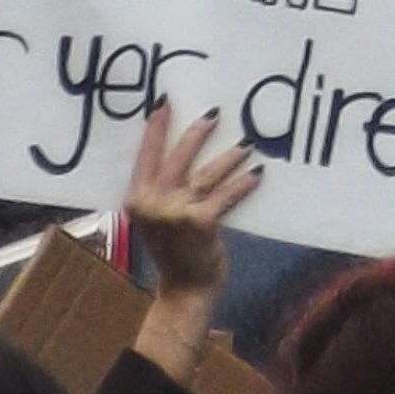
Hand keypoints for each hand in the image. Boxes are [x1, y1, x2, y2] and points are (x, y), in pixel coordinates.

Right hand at [128, 103, 260, 384]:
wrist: (185, 291)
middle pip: (178, 157)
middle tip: (215, 115)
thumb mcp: (155, 222)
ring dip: (229, 157)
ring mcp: (176, 211)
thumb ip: (161, 195)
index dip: (156, 128)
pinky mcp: (201, 221)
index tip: (165, 102)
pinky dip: (243, 184)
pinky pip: (226, 195)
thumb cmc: (173, 254)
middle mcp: (153, 203)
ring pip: (207, 174)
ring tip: (247, 145)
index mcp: (137, 199)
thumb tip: (183, 160)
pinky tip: (257, 174)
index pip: (146, 155)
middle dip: (197, 133)